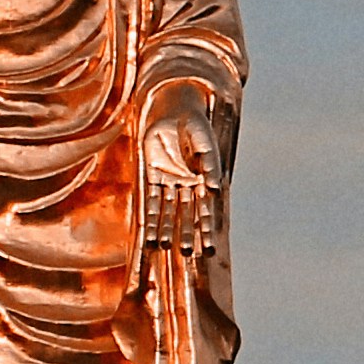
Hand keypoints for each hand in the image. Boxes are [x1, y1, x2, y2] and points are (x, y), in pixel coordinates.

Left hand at [135, 107, 218, 252]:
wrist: (174, 110)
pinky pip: (150, 202)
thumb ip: (209, 166)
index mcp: (203, 180)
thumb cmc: (194, 126)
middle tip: (187, 253)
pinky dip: (150, 219)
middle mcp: (186, 186)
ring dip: (166, 230)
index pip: (205, 209)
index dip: (206, 228)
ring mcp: (168, 183)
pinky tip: (149, 236)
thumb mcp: (204, 143)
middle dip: (186, 234)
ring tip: (165, 248)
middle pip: (186, 215)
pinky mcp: (151, 178)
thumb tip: (214, 190)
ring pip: (167, 212)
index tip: (209, 248)